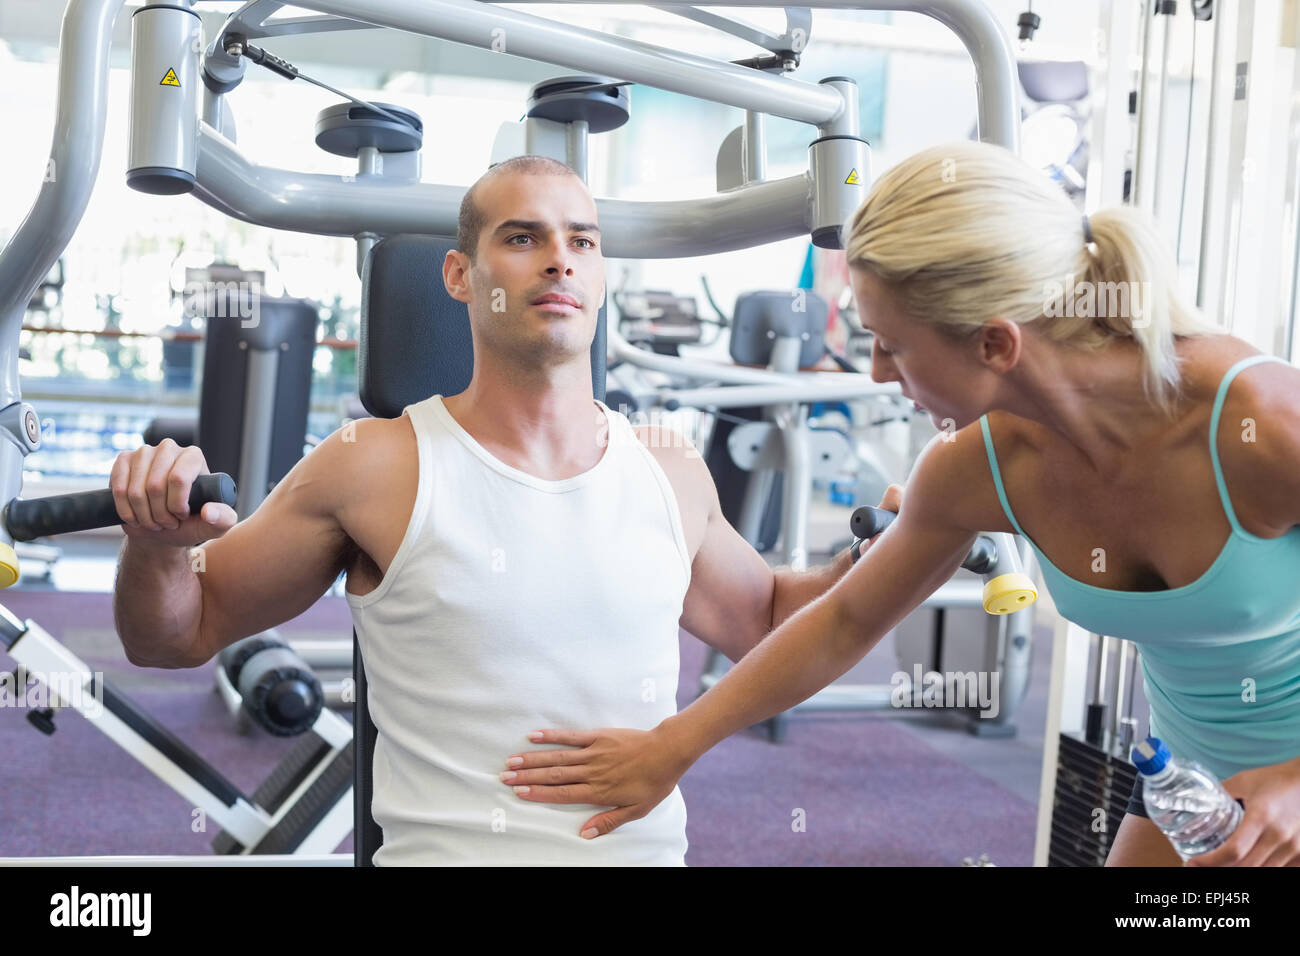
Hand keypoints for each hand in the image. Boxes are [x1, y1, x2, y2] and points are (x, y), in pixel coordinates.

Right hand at [109, 438, 237, 547]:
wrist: (162, 527)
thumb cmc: (191, 523)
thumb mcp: (213, 526)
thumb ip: (223, 520)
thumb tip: (208, 511)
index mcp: (194, 456)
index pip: (178, 478)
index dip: (176, 505)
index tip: (180, 517)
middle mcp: (169, 448)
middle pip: (155, 485)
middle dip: (158, 514)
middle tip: (166, 524)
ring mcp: (144, 452)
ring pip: (135, 490)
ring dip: (142, 514)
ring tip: (153, 522)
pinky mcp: (124, 460)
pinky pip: (118, 488)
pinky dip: (125, 509)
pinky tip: (134, 516)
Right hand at [502, 725, 690, 838]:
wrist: (668, 751)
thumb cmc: (654, 783)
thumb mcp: (636, 810)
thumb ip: (609, 821)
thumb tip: (584, 834)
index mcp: (599, 791)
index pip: (562, 793)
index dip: (539, 793)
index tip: (519, 792)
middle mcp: (592, 772)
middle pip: (554, 775)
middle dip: (528, 776)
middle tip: (505, 776)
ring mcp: (594, 752)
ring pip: (558, 757)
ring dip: (533, 759)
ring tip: (512, 760)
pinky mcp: (599, 736)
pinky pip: (572, 736)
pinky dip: (552, 736)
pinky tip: (535, 736)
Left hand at [1186, 756, 1299, 865]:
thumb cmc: (1277, 779)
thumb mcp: (1244, 781)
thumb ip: (1222, 793)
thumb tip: (1200, 801)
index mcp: (1261, 816)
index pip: (1234, 850)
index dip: (1210, 861)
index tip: (1193, 861)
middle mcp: (1279, 835)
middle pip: (1246, 866)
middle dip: (1220, 869)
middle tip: (1202, 866)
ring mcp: (1294, 847)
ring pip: (1262, 872)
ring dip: (1240, 870)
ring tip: (1223, 864)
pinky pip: (1280, 870)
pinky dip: (1261, 869)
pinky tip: (1247, 863)